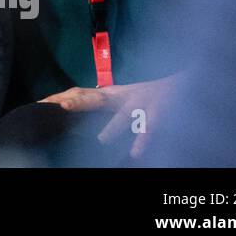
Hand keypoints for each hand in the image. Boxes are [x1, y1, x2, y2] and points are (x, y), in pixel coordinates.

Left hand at [38, 73, 183, 159]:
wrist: (184, 84)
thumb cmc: (151, 93)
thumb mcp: (127, 94)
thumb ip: (108, 98)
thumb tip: (86, 96)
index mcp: (117, 93)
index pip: (89, 94)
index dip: (71, 98)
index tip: (51, 102)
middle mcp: (126, 95)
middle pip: (100, 98)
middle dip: (81, 102)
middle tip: (62, 107)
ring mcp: (142, 102)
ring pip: (125, 115)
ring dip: (113, 126)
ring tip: (102, 140)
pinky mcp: (159, 112)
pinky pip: (150, 127)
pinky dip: (143, 140)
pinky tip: (135, 152)